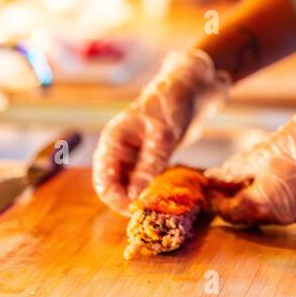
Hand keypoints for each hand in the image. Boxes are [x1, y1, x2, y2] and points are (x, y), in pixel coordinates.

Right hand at [92, 48, 230, 215]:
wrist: (192, 85)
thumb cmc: (173, 103)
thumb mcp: (163, 135)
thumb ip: (149, 166)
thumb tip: (135, 198)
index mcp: (113, 142)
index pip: (103, 183)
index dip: (117, 201)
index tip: (139, 211)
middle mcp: (119, 151)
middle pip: (116, 189)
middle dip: (131, 202)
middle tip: (155, 211)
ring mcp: (134, 156)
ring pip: (131, 188)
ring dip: (144, 198)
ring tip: (164, 201)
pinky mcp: (150, 159)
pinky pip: (146, 182)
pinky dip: (155, 189)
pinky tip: (170, 191)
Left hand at [206, 96, 295, 226]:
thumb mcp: (258, 153)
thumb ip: (233, 171)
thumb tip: (214, 178)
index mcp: (263, 205)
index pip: (231, 212)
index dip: (217, 202)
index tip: (211, 191)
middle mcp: (283, 218)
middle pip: (252, 216)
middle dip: (240, 201)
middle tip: (232, 183)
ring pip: (275, 214)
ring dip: (264, 200)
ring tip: (261, 178)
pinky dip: (286, 200)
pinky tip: (286, 180)